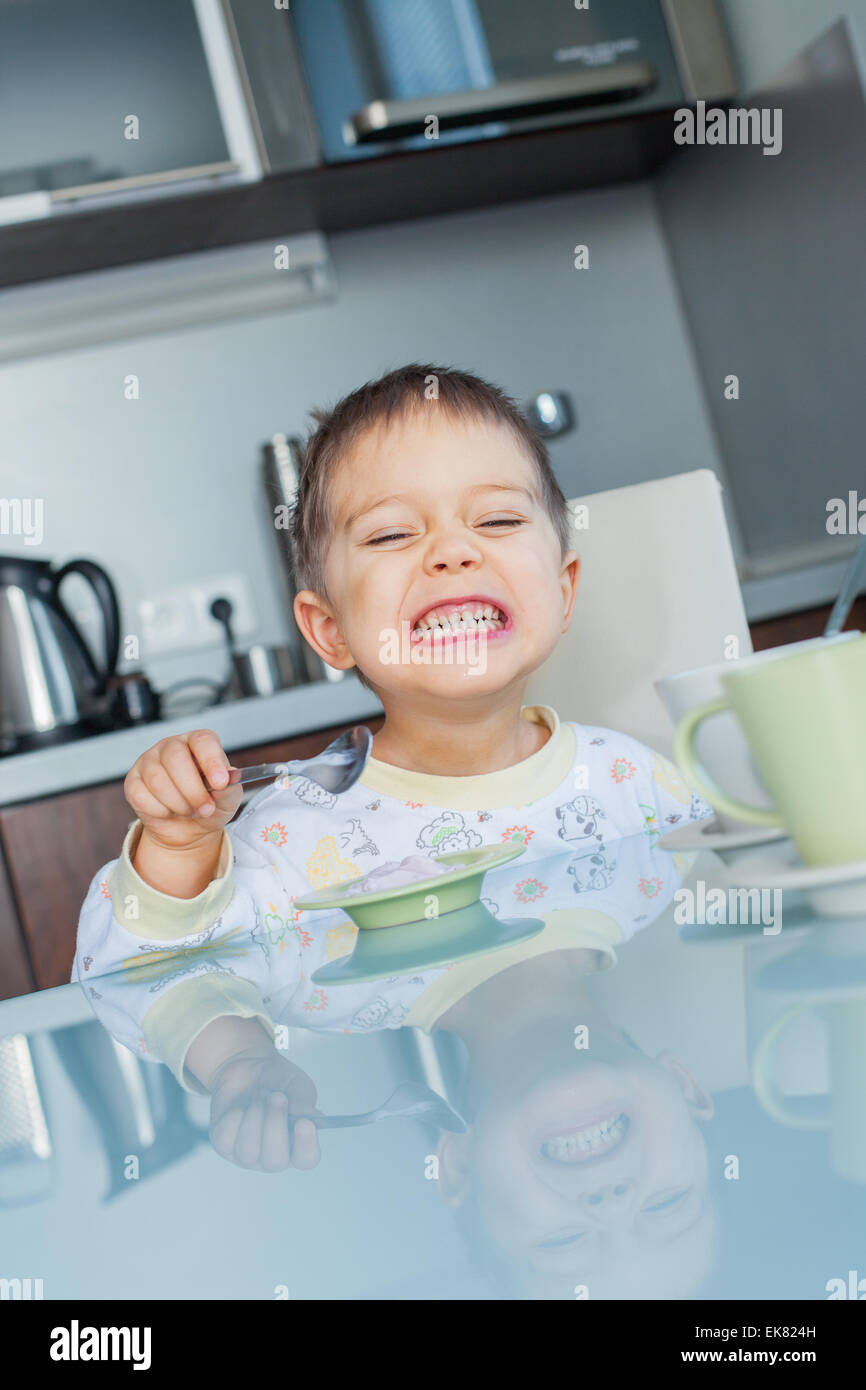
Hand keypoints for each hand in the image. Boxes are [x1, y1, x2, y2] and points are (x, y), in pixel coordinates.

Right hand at [124, 729, 243, 851]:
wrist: (188, 829)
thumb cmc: (209, 805)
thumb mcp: (228, 799)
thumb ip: (229, 788)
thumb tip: (228, 779)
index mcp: (197, 743)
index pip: (202, 741)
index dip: (212, 761)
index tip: (221, 782)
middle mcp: (171, 746)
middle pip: (176, 758)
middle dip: (193, 790)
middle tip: (206, 808)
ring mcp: (148, 762)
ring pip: (157, 780)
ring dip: (178, 804)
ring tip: (189, 811)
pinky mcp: (133, 782)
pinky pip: (142, 796)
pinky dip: (160, 811)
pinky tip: (169, 811)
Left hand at [208, 1048, 323, 1171]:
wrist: (247, 1067)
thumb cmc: (278, 1081)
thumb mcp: (297, 1085)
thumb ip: (304, 1102)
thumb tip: (311, 1117)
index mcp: (296, 1145)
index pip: (306, 1159)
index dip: (306, 1146)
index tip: (305, 1122)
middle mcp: (272, 1156)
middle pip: (275, 1161)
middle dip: (275, 1127)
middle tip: (277, 1097)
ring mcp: (246, 1154)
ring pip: (248, 1151)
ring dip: (255, 1117)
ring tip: (259, 1095)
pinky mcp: (223, 1144)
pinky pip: (226, 1139)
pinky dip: (234, 1117)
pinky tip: (240, 1105)